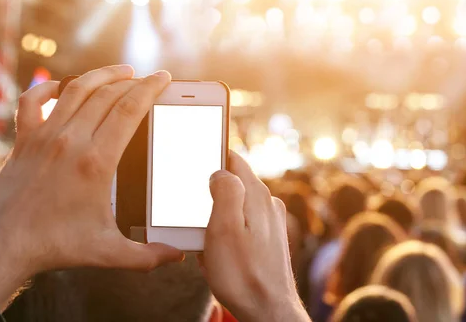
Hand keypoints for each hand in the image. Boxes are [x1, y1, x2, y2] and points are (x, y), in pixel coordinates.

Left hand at [0, 65, 183, 308]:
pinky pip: (32, 101)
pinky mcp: (23, 140)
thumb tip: (179, 256)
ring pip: (75, 89)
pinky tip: (60, 86)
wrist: (2, 246)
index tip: (164, 78)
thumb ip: (148, 255)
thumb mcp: (109, 253)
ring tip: (120, 72)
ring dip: (100, 75)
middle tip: (148, 78)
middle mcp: (70, 141)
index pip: (130, 109)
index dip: (150, 88)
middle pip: (107, 94)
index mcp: (96, 162)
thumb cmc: (56, 247)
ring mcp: (44, 136)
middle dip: (133, 80)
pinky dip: (47, 88)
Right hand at [202, 152, 308, 321]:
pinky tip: (221, 255)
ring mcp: (270, 222)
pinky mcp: (268, 239)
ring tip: (211, 246)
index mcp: (256, 195)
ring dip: (217, 220)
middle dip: (211, 197)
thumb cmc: (242, 274)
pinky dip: (227, 235)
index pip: (233, 159)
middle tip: (201, 222)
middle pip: (232, 183)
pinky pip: (240, 226)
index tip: (195, 170)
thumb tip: (220, 172)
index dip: (212, 158)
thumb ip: (224, 191)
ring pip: (235, 207)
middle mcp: (267, 203)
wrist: (268, 311)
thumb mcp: (223, 228)